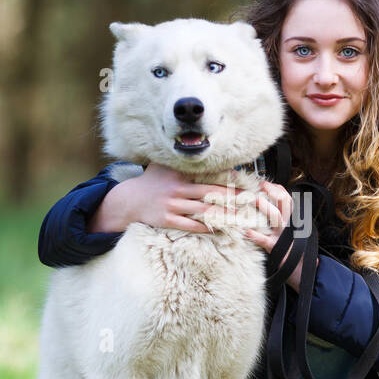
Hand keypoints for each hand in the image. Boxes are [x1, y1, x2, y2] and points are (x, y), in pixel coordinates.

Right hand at [92, 164, 238, 233]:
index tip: (243, 180)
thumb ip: (181, 160)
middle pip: (211, 193)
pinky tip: (218, 228)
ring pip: (204, 210)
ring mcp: (172, 205)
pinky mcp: (167, 220)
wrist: (129, 200)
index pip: (208, 174)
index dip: (227, 178)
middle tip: (248, 200)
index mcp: (179, 173)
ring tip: (239, 216)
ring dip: (223, 214)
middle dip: (231, 197)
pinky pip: (191, 225)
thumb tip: (200, 150)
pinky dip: (206, 227)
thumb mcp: (164, 165)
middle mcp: (177, 188)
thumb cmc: (151, 181)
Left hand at [243, 180, 317, 292]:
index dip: (277, 189)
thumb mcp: (292, 232)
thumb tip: (270, 206)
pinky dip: (255, 235)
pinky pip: (265, 240)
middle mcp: (291, 226)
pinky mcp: (276, 249)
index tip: (265, 183)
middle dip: (272, 191)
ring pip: (277, 217)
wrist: (303, 273)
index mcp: (295, 221)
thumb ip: (284, 220)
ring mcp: (284, 237)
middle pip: (284, 203)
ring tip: (253, 200)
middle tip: (259, 185)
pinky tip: (245, 231)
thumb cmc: (295, 253)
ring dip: (264, 206)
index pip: (288, 199)